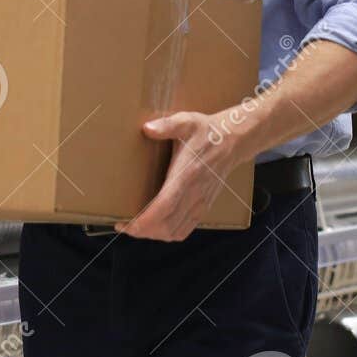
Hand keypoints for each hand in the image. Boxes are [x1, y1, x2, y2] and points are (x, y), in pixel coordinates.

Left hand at [117, 111, 239, 241]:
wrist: (233, 141)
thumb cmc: (206, 131)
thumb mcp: (186, 122)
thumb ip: (167, 125)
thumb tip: (147, 128)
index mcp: (186, 175)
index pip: (164, 206)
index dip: (144, 220)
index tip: (125, 223)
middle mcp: (194, 194)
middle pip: (166, 225)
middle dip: (142, 230)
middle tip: (123, 224)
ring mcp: (200, 203)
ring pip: (175, 231)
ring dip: (154, 234)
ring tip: (136, 227)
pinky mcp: (203, 207)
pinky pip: (185, 230)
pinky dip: (168, 234)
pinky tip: (156, 228)